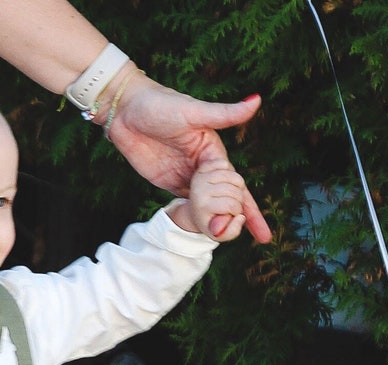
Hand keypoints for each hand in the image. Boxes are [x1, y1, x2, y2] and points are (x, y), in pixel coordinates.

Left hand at [105, 74, 271, 243]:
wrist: (125, 111)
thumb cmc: (160, 104)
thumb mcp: (194, 112)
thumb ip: (225, 114)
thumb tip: (257, 100)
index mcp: (213, 152)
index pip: (235, 185)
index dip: (249, 208)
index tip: (262, 231)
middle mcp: (203, 167)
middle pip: (226, 200)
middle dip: (240, 219)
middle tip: (254, 239)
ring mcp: (186, 177)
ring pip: (208, 206)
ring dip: (219, 223)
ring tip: (231, 241)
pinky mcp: (169, 184)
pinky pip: (187, 206)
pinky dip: (198, 220)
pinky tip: (207, 234)